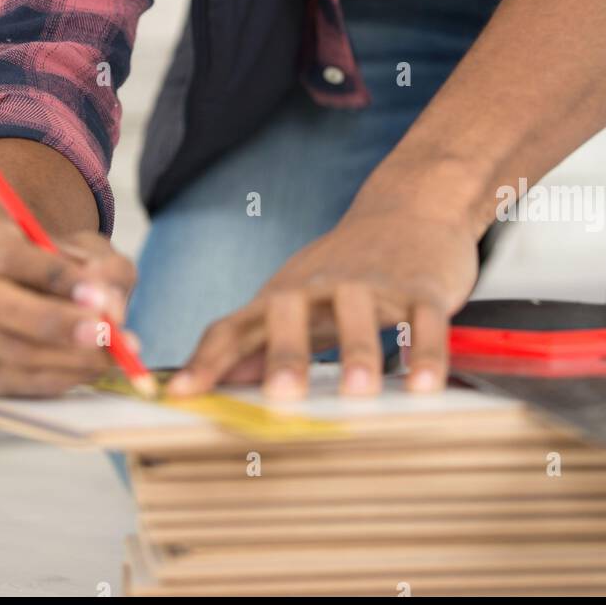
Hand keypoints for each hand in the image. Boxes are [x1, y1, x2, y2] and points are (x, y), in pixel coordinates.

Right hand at [0, 215, 139, 395]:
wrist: (28, 290)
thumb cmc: (58, 264)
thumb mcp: (86, 249)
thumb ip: (103, 267)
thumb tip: (109, 307)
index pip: (8, 256)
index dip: (54, 276)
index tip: (98, 294)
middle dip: (56, 323)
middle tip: (104, 331)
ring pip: (14, 352)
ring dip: (70, 357)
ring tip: (114, 352)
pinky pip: (22, 384)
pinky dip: (65, 378)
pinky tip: (96, 367)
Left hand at [166, 178, 479, 399]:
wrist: (411, 209)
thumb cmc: (346, 270)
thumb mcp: (296, 301)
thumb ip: (257, 340)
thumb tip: (212, 380)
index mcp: (283, 296)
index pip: (235, 327)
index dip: (207, 360)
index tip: (181, 395)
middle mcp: (320, 286)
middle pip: (290, 310)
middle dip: (284, 352)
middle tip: (281, 396)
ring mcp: (371, 284)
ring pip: (359, 311)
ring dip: (357, 350)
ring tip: (358, 392)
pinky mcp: (419, 288)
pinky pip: (422, 319)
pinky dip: (424, 351)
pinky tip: (424, 385)